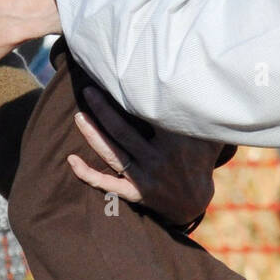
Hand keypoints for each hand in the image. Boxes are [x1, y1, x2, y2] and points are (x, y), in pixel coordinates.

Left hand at [66, 84, 233, 230]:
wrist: (196, 201)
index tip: (116, 78)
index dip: (133, 98)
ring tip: (79, 116)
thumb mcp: (207, 134)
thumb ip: (202, 112)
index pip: (150, 116)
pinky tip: (71, 160)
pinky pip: (108, 185)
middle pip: (123, 132)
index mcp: (176, 143)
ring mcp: (146, 178)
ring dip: (93, 135)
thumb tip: (202, 79)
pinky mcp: (136, 193)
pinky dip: (88, 175)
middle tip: (87, 91)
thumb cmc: (199, 159)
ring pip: (113, 154)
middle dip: (103, 110)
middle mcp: (158, 161)